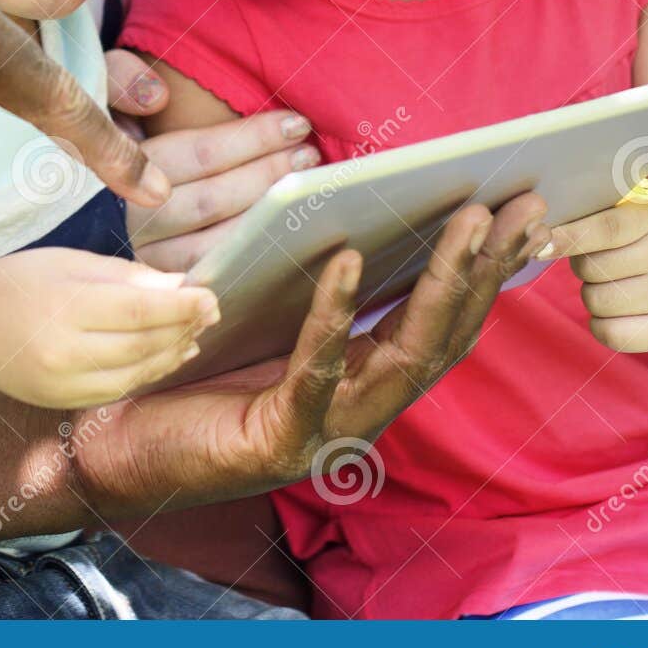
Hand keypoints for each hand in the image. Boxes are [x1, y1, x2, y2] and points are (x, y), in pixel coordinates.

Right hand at [0, 249, 221, 408]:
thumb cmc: (19, 283)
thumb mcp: (70, 263)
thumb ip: (125, 276)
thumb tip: (178, 285)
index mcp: (64, 307)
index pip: (137, 311)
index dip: (181, 306)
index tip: (211, 296)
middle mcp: (64, 352)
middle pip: (142, 344)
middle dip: (183, 327)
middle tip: (210, 310)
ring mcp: (64, 384)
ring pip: (137, 372)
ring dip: (173, 352)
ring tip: (196, 331)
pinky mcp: (66, 402)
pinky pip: (121, 388)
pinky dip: (150, 371)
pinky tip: (169, 354)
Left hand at [66, 192, 548, 516]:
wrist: (116, 443)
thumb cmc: (197, 372)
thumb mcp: (277, 318)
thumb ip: (329, 284)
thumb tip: (375, 206)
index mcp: (369, 381)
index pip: (449, 322)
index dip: (494, 271)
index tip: (531, 212)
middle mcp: (363, 412)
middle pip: (445, 333)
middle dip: (487, 268)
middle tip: (521, 204)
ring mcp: (328, 433)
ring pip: (402, 355)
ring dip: (439, 283)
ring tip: (463, 220)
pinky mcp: (278, 440)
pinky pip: (316, 369)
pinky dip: (336, 314)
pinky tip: (347, 257)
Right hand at [104, 52, 321, 270]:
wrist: (136, 201)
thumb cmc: (162, 148)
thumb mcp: (127, 101)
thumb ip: (128, 82)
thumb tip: (159, 97)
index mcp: (132, 167)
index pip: (201, 153)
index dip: (255, 138)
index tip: (298, 124)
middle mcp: (138, 216)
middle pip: (213, 199)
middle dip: (270, 175)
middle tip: (311, 157)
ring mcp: (157, 257)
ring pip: (221, 241)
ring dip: (271, 216)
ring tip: (309, 192)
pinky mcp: (177, 285)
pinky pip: (226, 274)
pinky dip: (262, 253)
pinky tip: (293, 232)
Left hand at [548, 202, 647, 351]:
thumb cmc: (636, 242)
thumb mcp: (623, 213)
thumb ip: (587, 212)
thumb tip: (536, 228)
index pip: (607, 229)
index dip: (570, 237)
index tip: (540, 243)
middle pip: (593, 268)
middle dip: (581, 267)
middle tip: (599, 262)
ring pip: (597, 300)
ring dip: (591, 295)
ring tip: (614, 284)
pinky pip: (610, 333)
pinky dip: (601, 325)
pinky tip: (618, 312)